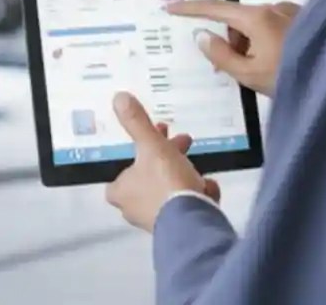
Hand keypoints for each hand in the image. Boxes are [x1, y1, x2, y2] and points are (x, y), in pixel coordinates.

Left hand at [105, 92, 220, 232]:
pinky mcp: (180, 228)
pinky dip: (197, 194)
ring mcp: (157, 220)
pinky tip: (207, 188)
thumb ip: (137, 123)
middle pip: (149, 176)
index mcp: (121, 191)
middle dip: (167, 157)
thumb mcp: (152, 146)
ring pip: (170, 191)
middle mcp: (134, 209)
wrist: (193, 222)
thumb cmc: (166, 183)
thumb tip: (118, 97)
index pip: (121, 171)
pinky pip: (186, 205)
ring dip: (184, 175)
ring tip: (197, 167)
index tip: (155, 138)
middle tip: (182, 142)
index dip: (137, 154)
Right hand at [166, 0, 301, 97]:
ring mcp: (292, 10)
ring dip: (251, 43)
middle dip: (231, 41)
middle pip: (237, 19)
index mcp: (257, 17)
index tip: (171, 7)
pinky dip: (269, 40)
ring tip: (266, 72)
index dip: (190, 8)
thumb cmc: (292, 78)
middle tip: (234, 70)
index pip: (215, 8)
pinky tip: (280, 63)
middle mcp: (274, 6)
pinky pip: (275, 25)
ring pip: (257, 24)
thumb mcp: (249, 74)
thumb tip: (202, 35)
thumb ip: (220, 54)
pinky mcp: (305, 18)